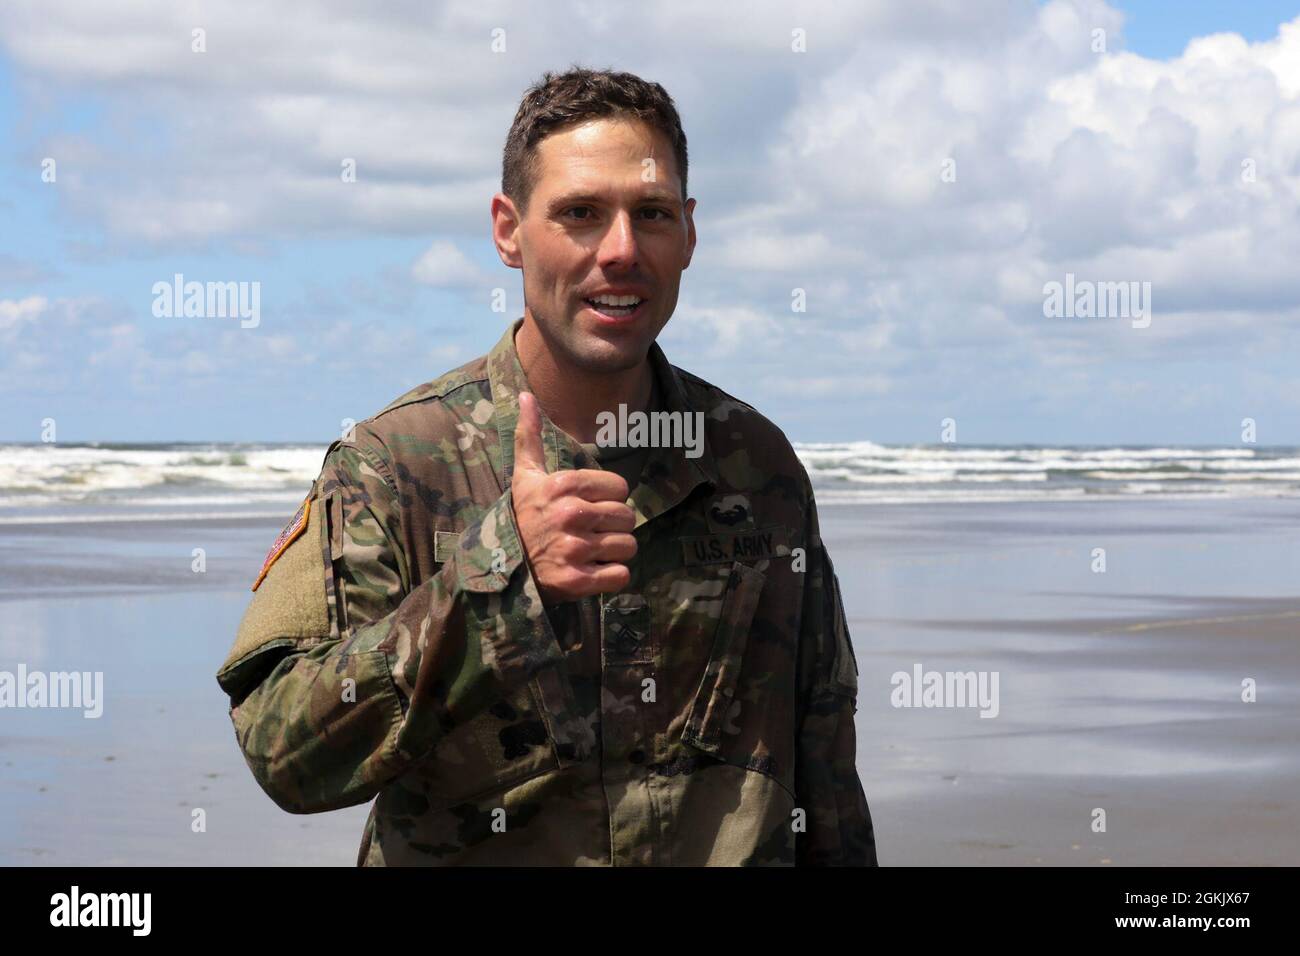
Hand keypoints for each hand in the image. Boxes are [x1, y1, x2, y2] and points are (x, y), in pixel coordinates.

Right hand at [510, 391, 636, 602]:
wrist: (501, 567)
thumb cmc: (521, 516)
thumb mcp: (524, 475)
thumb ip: (531, 435)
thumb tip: (525, 396)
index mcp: (563, 485)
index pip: (620, 488)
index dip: (609, 498)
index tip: (589, 507)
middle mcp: (570, 515)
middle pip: (627, 517)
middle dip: (614, 526)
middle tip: (591, 532)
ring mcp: (574, 549)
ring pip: (628, 546)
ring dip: (614, 552)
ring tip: (592, 551)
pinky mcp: (577, 581)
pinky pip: (621, 575)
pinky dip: (612, 576)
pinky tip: (593, 571)